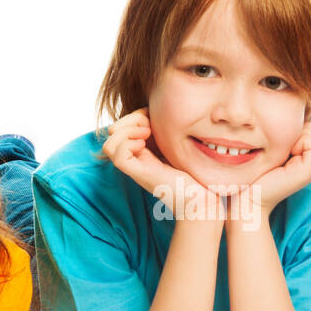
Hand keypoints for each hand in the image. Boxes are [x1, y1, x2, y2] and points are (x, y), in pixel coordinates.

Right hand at [102, 108, 220, 219]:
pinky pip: (117, 155)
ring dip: (126, 131)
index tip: (153, 118)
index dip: (134, 115)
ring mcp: (136, 167)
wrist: (201, 198)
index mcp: (144, 150)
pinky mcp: (139, 174)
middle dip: (129, 120)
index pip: (124, 126)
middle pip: (112, 132)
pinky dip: (127, 143)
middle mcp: (136, 159)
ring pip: (109, 144)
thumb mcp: (178, 144)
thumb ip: (165, 131)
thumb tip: (155, 111)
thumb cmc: (194, 173)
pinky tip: (144, 145)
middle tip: (149, 126)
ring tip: (146, 133)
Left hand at [247, 121, 310, 214]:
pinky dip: (302, 142)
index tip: (285, 140)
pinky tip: (287, 153)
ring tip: (286, 149)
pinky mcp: (308, 172)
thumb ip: (292, 136)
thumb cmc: (257, 172)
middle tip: (286, 145)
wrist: (250, 195)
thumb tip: (300, 119)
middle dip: (306, 130)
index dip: (305, 128)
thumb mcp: (278, 149)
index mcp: (307, 157)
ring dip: (304, 135)